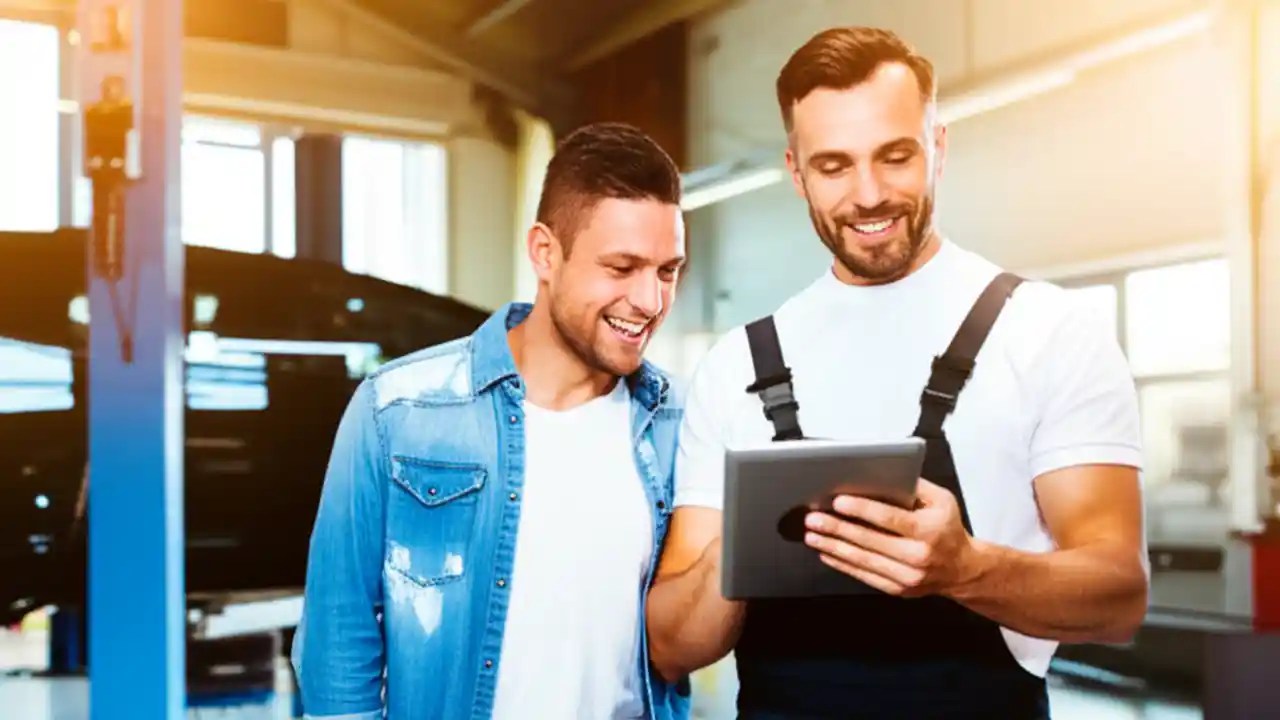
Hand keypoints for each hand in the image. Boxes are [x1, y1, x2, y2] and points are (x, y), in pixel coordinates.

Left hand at [802, 478, 980, 597]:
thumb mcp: (942, 501)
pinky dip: (842, 564)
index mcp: (929, 530)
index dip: (862, 510)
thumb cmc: (947, 529)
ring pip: (862, 560)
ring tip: (812, 535)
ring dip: (833, 547)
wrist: (962, 570)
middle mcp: (917, 555)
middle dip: (837, 528)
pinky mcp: (897, 589)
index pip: (890, 518)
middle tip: (814, 518)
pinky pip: (864, 575)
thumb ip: (915, 486)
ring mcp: (907, 576)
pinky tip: (827, 553)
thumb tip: (883, 475)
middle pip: (869, 540)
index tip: (838, 502)